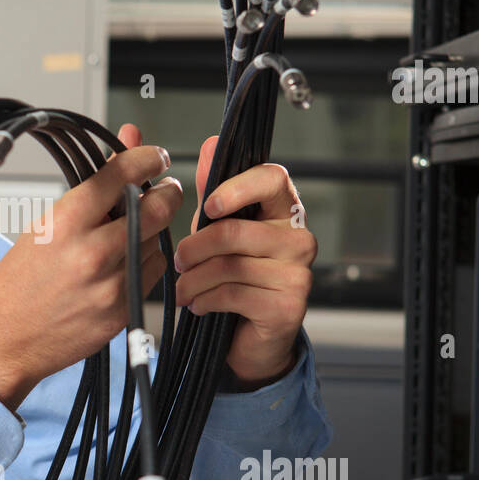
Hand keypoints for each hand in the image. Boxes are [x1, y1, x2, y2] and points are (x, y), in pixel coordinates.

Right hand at [0, 123, 183, 410]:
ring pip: (157, 241)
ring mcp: (111, 284)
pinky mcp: (123, 309)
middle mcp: (92, 253)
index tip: (155, 156)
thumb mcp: (47, 223)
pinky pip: (153, 272)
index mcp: (66, 223)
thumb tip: (129, 140)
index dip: (147, 157)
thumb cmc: (21, 280)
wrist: (7, 338)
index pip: (122, 174)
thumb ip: (95, 185)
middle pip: (156, 208)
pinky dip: (146, 262)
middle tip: (165, 189)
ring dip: (150, 232)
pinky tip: (123, 265)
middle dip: (167, 193)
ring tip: (124, 238)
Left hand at [171, 133, 315, 390]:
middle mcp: (300, 238)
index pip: (273, 178)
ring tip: (183, 288)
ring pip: (229, 265)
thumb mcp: (220, 228)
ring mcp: (299, 274)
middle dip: (194, 248)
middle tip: (178, 261)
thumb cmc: (236, 276)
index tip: (208, 206)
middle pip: (235, 231)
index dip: (237, 188)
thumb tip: (211, 143)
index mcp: (285, 211)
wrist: (251, 337)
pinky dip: (205, 300)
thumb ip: (215, 189)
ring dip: (193, 279)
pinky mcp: (289, 307)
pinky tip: (199, 305)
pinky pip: (233, 294)